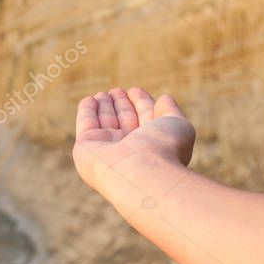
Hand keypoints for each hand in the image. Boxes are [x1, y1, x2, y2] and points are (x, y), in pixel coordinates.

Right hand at [72, 88, 195, 191]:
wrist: (142, 173)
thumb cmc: (164, 149)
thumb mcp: (178, 125)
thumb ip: (171, 111)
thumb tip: (163, 98)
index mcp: (152, 144)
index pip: (145, 119)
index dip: (141, 103)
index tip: (135, 91)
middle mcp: (129, 149)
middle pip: (123, 121)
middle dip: (120, 105)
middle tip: (117, 91)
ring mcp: (107, 149)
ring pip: (104, 122)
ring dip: (104, 106)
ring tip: (103, 93)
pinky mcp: (86, 148)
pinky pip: (86, 124)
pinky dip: (86, 111)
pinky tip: (89, 100)